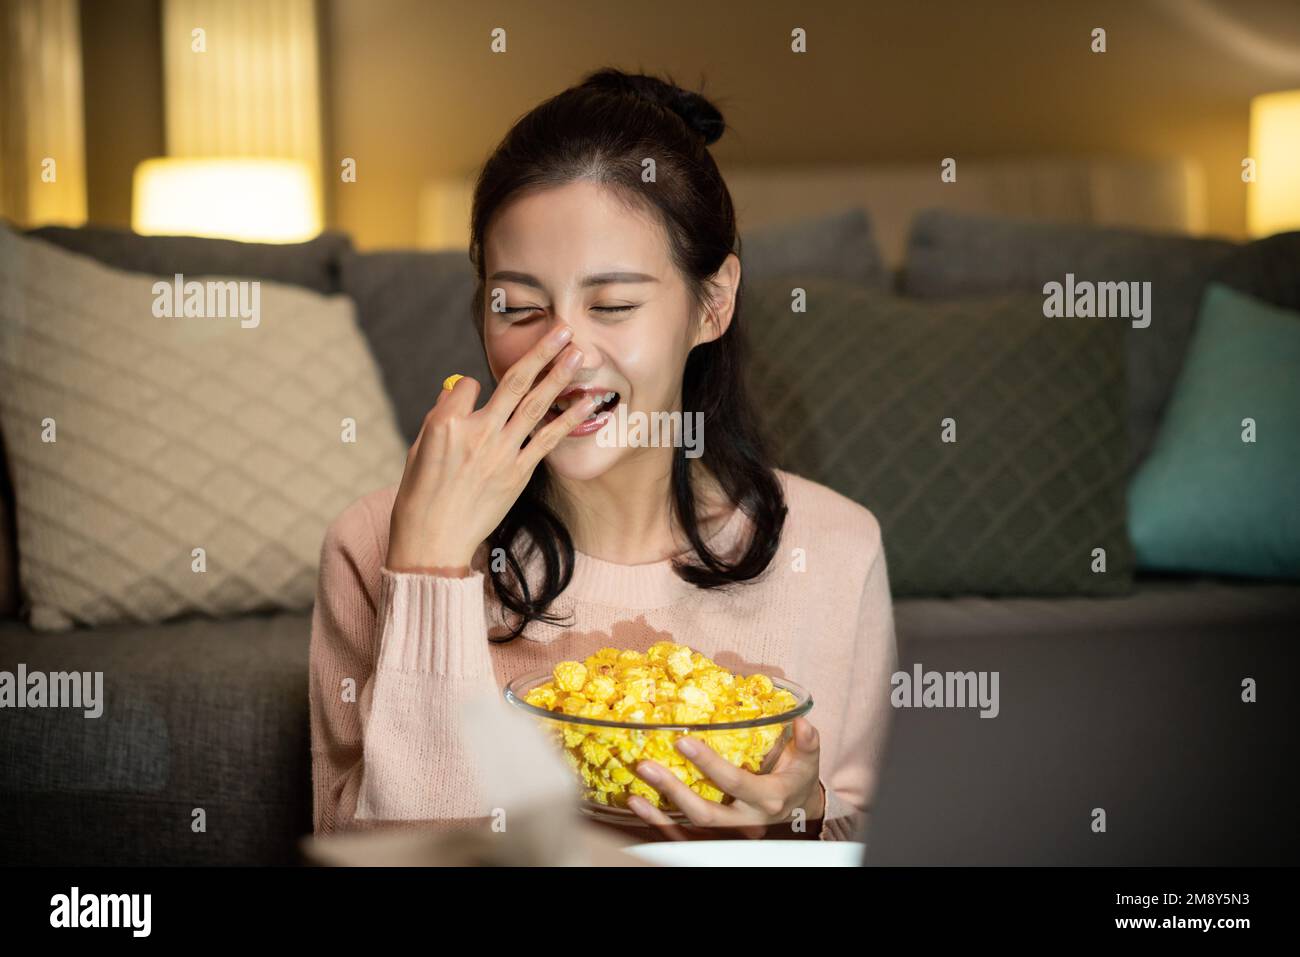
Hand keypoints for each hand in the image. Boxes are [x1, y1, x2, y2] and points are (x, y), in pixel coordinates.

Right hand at [386, 323, 602, 572]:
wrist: (433, 541)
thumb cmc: (420, 496)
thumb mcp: (419, 449)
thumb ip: (444, 418)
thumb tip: (464, 393)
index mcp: (444, 424)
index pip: (468, 384)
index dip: (471, 388)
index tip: (472, 397)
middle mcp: (476, 433)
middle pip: (512, 382)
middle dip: (540, 352)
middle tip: (561, 329)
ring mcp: (501, 453)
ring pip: (536, 404)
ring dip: (559, 375)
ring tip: (578, 352)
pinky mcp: (519, 473)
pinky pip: (548, 438)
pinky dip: (569, 417)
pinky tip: (587, 401)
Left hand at [627, 716, 824, 840]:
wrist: (795, 809)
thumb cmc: (796, 777)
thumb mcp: (807, 760)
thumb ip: (807, 743)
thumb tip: (802, 722)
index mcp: (768, 799)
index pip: (735, 783)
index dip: (709, 764)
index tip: (683, 742)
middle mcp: (746, 820)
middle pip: (707, 813)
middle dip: (674, 791)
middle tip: (647, 765)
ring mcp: (729, 833)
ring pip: (690, 829)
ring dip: (660, 811)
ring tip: (635, 788)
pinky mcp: (714, 837)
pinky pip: (682, 836)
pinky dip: (658, 822)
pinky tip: (638, 804)